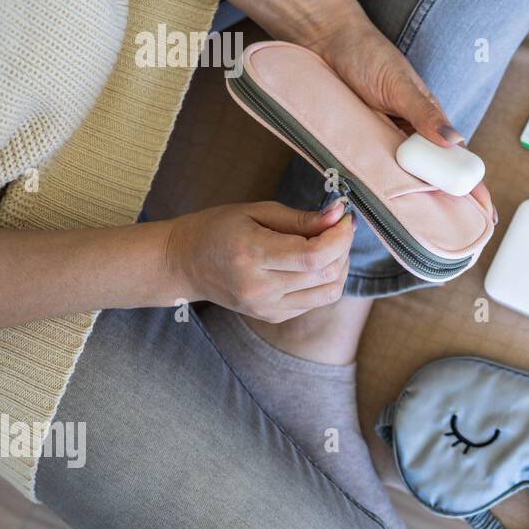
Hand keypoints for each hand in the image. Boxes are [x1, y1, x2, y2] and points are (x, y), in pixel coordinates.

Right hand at [165, 200, 353, 322]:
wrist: (184, 264)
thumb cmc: (217, 229)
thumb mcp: (255, 211)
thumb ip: (300, 218)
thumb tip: (339, 213)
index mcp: (251, 255)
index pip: (313, 255)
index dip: (340, 237)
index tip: (345, 218)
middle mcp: (259, 288)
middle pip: (325, 274)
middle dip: (343, 248)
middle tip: (338, 228)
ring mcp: (265, 307)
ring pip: (327, 293)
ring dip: (339, 267)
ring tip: (330, 245)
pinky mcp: (272, 316)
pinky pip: (315, 302)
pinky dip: (324, 281)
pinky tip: (313, 263)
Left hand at [310, 18, 494, 217]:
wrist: (326, 42)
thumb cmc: (368, 55)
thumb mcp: (399, 84)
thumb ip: (425, 113)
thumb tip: (456, 141)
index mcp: (430, 121)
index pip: (457, 161)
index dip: (472, 186)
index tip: (486, 212)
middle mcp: (412, 135)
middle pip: (433, 176)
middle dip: (445, 203)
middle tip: (453, 232)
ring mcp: (386, 141)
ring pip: (404, 176)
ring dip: (410, 198)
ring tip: (422, 228)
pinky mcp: (361, 143)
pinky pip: (374, 169)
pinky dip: (380, 186)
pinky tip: (385, 206)